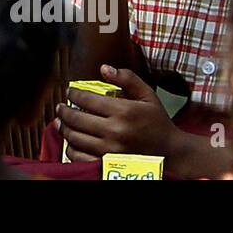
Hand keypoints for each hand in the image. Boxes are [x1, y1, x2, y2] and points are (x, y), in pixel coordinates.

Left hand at [57, 65, 178, 160]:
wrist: (171, 153)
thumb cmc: (157, 122)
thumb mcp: (147, 95)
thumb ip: (127, 79)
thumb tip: (104, 68)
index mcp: (124, 111)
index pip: (87, 99)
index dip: (74, 94)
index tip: (70, 92)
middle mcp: (115, 131)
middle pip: (76, 119)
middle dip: (64, 111)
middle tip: (61, 107)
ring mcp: (110, 150)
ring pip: (75, 137)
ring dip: (64, 128)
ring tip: (61, 121)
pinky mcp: (107, 164)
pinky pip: (79, 157)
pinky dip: (70, 148)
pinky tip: (71, 140)